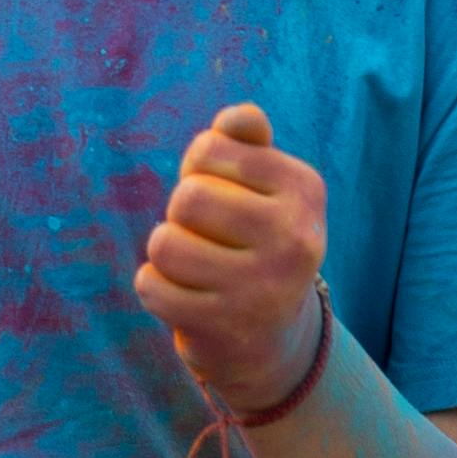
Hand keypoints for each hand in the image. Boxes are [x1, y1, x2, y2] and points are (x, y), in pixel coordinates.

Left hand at [136, 100, 328, 412]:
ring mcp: (264, 287)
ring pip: (165, 244)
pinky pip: (152, 286)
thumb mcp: (263, 188)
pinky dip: (155, 289)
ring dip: (166, 253)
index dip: (196, 169)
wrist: (274, 341)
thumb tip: (236, 117)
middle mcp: (295, 238)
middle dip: (181, 215)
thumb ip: (246, 142)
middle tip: (205, 237)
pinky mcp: (227, 328)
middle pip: (188, 197)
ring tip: (193, 266)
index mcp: (305, 189)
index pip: (210, 148)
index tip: (221, 196)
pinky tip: (183, 297)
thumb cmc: (255, 243)